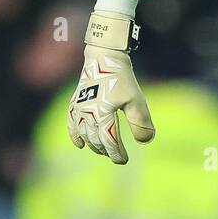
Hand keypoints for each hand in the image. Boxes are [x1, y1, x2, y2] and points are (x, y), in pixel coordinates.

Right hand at [67, 11, 154, 163]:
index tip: (123, 160)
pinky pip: (71, 124)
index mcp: (102, 115)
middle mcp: (87, 114)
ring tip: (102, 150)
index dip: (116, 153)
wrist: (104, 57)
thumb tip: (146, 141)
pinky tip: (79, 144)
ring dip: (93, 145)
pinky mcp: (74, 103)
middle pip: (96, 140)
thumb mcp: (136, 99)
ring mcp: (79, 109)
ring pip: (84, 134)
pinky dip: (75, 135)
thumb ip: (141, 121)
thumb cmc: (121, 78)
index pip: (110, 141)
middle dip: (106, 151)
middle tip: (115, 157)